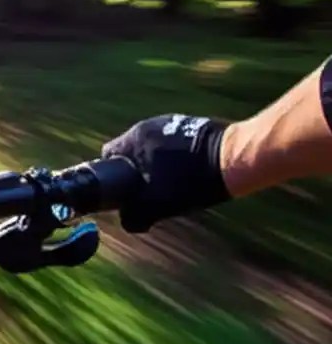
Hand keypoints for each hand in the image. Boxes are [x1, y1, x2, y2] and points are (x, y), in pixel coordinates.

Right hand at [101, 114, 231, 232]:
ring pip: (152, 147)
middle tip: (147, 191)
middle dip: (135, 171)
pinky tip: (189, 173)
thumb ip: (135, 216)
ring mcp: (172, 121)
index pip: (107, 154)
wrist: (236, 158)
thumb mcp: (158, 205)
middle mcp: (149, 124)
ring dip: (155, 164)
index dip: (108, 174)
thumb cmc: (193, 180)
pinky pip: (173, 143)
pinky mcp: (192, 124)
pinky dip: (175, 158)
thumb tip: (127, 222)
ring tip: (171, 184)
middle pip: (131, 151)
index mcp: (135, 138)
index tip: (120, 190)